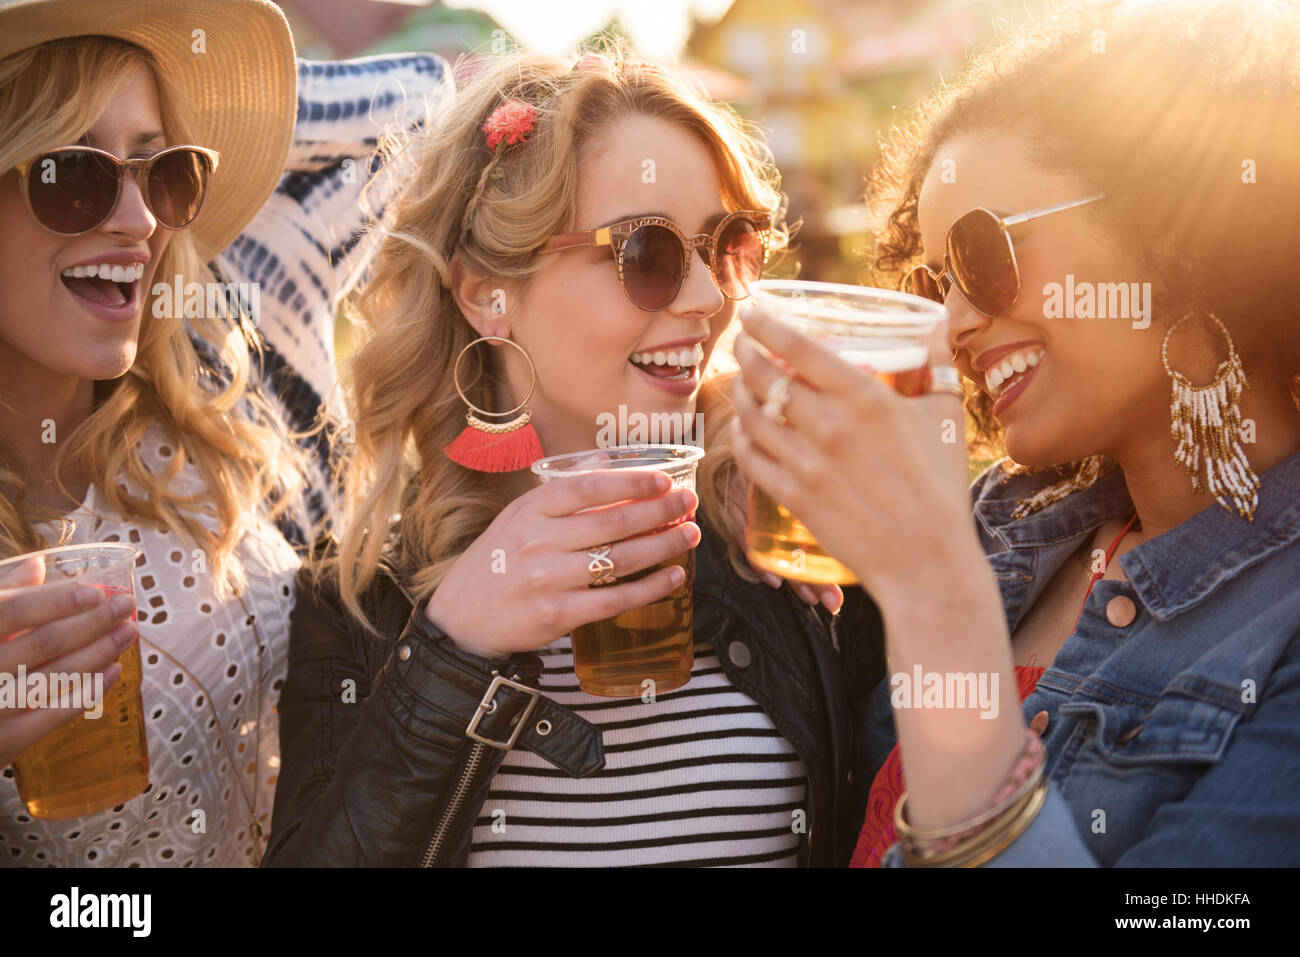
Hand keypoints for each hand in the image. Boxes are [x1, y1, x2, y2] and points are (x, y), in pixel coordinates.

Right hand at [0, 557, 139, 767]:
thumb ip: (0, 596)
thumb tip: (37, 565)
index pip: (13, 611)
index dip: (56, 601)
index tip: (95, 592)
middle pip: (43, 642)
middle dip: (91, 623)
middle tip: (127, 608)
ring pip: (55, 676)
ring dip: (98, 652)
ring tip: (128, 633)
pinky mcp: (4, 742)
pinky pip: (54, 715)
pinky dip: (88, 692)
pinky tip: (113, 671)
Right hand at [426, 469, 700, 659]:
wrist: (461, 618)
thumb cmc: (497, 563)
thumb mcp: (518, 518)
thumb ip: (562, 494)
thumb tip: (607, 465)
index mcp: (530, 509)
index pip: (588, 487)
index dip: (631, 482)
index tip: (665, 480)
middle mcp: (539, 541)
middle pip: (613, 522)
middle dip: (660, 511)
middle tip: (689, 504)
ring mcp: (548, 579)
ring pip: (620, 559)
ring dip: (663, 545)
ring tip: (690, 535)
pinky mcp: (558, 614)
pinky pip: (615, 599)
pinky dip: (650, 588)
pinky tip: (674, 576)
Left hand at [729, 305, 974, 612]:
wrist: (927, 561)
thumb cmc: (943, 487)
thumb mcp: (947, 416)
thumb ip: (938, 365)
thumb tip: (937, 326)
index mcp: (867, 398)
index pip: (799, 347)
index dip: (766, 325)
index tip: (751, 312)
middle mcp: (830, 426)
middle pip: (765, 376)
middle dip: (744, 354)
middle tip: (742, 345)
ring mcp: (808, 464)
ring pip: (751, 415)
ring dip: (738, 392)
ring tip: (740, 383)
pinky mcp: (795, 498)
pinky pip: (750, 458)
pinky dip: (739, 437)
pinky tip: (741, 428)